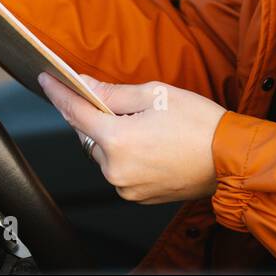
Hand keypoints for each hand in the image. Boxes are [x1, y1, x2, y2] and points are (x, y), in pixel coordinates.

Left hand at [37, 72, 226, 204]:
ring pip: (104, 154)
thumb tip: (85, 85)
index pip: (74, 111)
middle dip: (97, 117)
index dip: (58, 92)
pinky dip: (125, 155)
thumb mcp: (156, 95)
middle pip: (88, 135)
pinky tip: (149, 144)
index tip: (46, 79)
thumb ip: (113, 92)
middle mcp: (115, 168)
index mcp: (117, 139)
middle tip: (122, 104)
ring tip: (145, 126)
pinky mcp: (137, 196)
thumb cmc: (199, 124)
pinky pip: (119, 170)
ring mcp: (125, 186)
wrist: (229, 159)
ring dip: (113, 138)